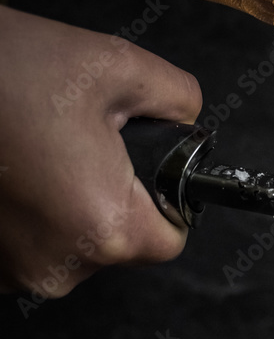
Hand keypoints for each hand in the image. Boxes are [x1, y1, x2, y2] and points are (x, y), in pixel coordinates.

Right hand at [0, 6, 201, 296]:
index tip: (143, 168)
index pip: (171, 239)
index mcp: (105, 227)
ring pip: (69, 243)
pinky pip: (24, 244)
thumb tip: (191, 120)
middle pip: (117, 243)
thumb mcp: (115, 64)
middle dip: (109, 193)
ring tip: (32, 149)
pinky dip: (22, 211)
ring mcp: (8, 274)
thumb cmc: (3, 68)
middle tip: (75, 140)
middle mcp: (58, 268)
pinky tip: (7, 168)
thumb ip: (179, 98)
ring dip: (61, 203)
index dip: (166, 200)